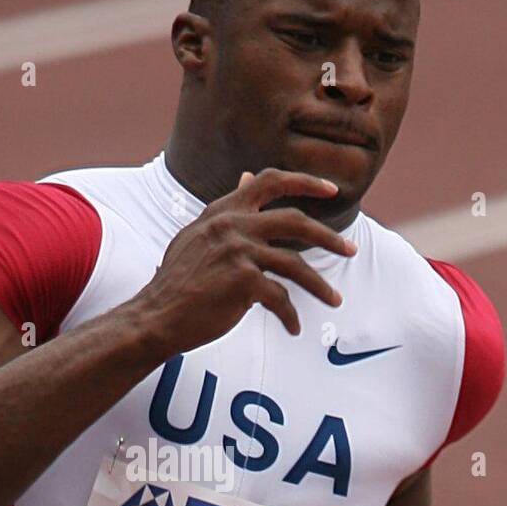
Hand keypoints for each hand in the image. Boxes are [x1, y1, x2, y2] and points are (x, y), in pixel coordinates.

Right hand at [132, 167, 355, 355]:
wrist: (157, 317)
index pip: (269, 181)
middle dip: (328, 237)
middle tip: (349, 251)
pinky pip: (280, 299)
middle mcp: (232, 226)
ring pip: (296, 265)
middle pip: (295, 221)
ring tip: (335, 300)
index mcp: (222, 211)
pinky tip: (293, 328)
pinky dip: (290, 316)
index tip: (331, 188)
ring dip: (319, 285)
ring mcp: (238, 252)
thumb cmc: (177, 282)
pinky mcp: (244, 282)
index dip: (304, 181)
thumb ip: (226, 210)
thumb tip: (247, 177)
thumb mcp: (198, 235)